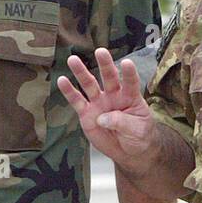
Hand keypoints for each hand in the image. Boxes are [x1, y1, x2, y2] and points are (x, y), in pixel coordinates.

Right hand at [56, 47, 155, 167]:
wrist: (129, 151)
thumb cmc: (139, 136)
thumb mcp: (138, 129)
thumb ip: (122, 122)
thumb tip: (101, 117)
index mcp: (130, 96)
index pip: (130, 82)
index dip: (129, 73)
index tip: (127, 63)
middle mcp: (114, 95)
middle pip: (109, 77)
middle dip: (105, 64)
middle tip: (100, 51)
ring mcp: (99, 103)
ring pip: (89, 85)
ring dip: (81, 72)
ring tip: (72, 60)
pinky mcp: (86, 114)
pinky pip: (76, 101)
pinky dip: (69, 91)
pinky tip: (62, 80)